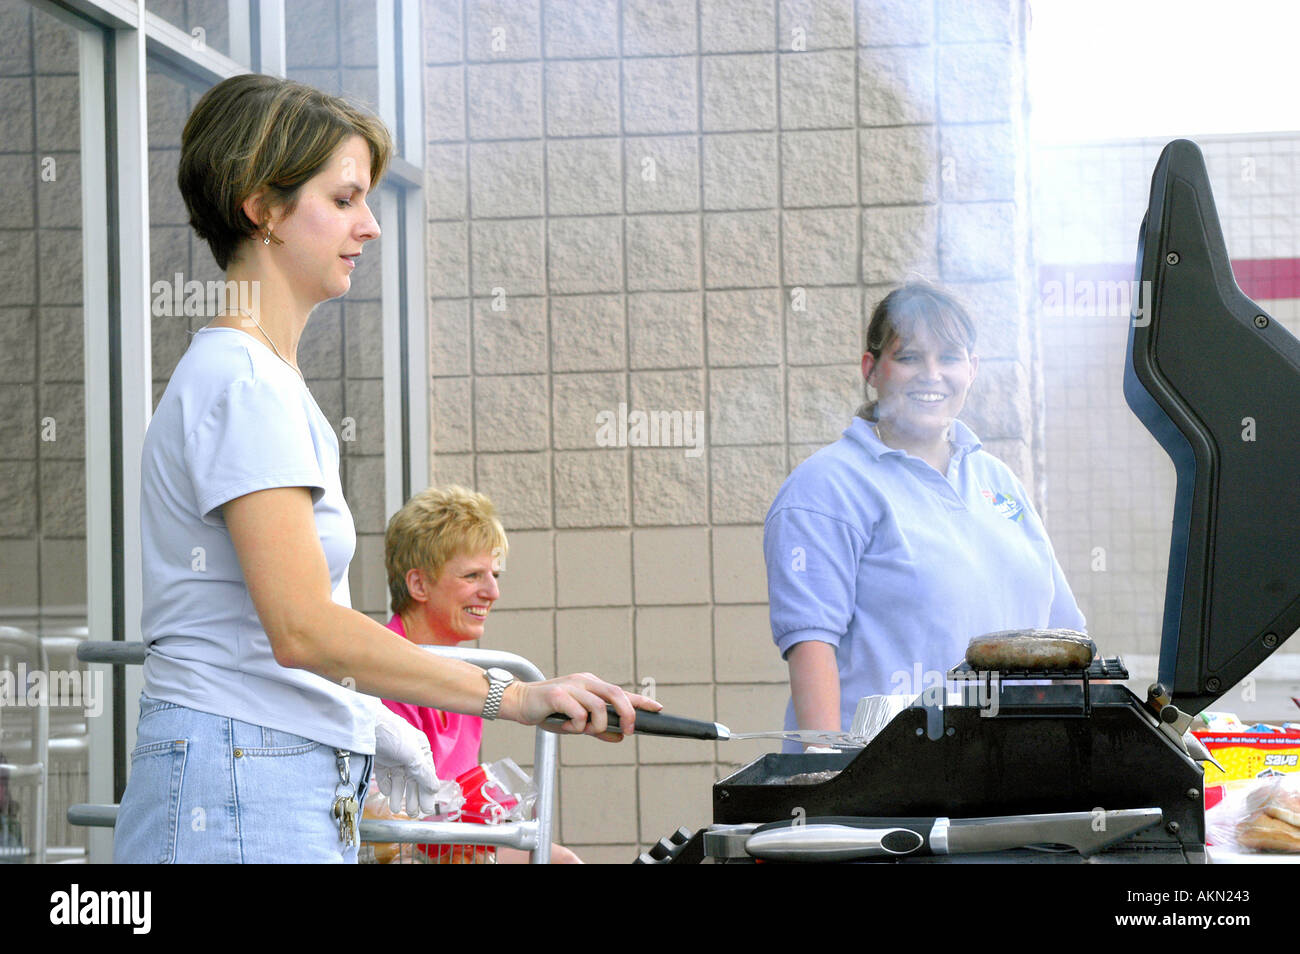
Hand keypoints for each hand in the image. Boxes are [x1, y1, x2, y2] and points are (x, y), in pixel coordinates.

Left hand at [373, 705, 461, 814]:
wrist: (365, 723)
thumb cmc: (391, 732)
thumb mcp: (412, 755)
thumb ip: (423, 774)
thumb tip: (435, 789)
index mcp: (421, 749)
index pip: (427, 775)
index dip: (426, 793)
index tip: (426, 810)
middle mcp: (409, 753)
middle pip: (413, 780)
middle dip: (412, 797)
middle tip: (411, 813)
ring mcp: (393, 756)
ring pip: (398, 780)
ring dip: (398, 794)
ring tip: (394, 808)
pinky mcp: (379, 759)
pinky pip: (385, 775)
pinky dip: (386, 784)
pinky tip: (386, 792)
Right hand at [501, 673, 661, 740]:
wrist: (519, 703)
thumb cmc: (550, 711)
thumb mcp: (577, 723)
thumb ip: (598, 729)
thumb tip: (620, 737)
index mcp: (592, 686)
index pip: (621, 692)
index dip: (641, 700)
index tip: (659, 708)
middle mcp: (585, 682)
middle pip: (616, 694)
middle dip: (627, 714)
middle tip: (628, 732)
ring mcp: (572, 686)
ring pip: (599, 707)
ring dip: (596, 725)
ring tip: (581, 730)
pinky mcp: (558, 694)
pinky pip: (579, 713)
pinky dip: (577, 726)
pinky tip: (566, 726)